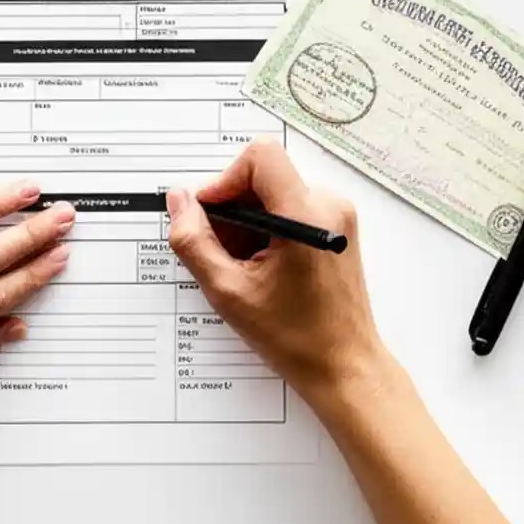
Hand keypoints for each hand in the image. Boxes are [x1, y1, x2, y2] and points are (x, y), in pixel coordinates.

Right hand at [166, 139, 384, 401]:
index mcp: (306, 215)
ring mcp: (335, 217)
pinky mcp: (334, 229)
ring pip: (273, 193)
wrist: (344, 366)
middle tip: (221, 252)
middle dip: (232, 209)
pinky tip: (260, 268)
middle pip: (263, 175)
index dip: (224, 180)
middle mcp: (327, 206)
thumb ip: (194, 241)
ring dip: (247, 223)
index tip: (209, 214)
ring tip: (243, 268)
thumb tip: (179, 203)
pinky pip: (289, 209)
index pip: (260, 157)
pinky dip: (265, 230)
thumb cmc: (298, 338)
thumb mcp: (229, 291)